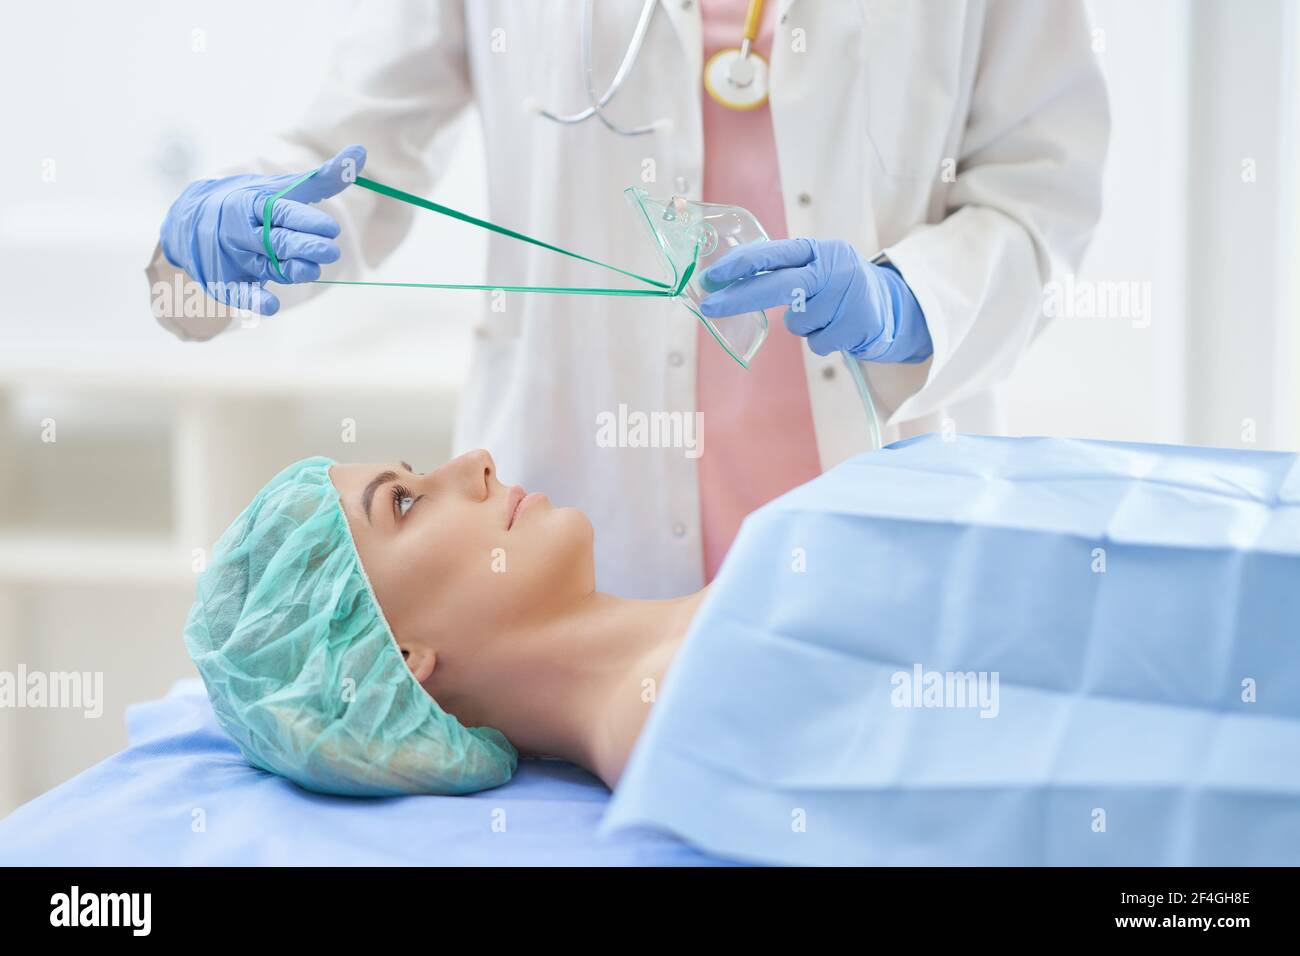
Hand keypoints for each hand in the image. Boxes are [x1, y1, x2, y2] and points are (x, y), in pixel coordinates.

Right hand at [159, 144, 365, 315]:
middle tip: (331, 250)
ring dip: (291, 270)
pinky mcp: (228, 281)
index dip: (306, 221)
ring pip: (266, 265)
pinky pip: (241, 292)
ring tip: (313, 270)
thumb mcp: (283, 188)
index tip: (332, 228)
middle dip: (304, 246)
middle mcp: (242, 229)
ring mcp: (235, 256)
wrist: (195, 222)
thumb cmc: (254, 204)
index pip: (282, 212)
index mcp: (254, 203)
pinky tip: (271, 306)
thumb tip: (360, 152)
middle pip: (276, 240)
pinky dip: (254, 299)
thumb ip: (322, 178)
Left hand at [699, 238, 932, 362]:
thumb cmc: (836, 290)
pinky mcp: (860, 322)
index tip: (710, 277)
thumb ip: (779, 272)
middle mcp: (834, 267)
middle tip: (710, 307)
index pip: (774, 253)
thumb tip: (723, 283)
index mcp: (818, 250)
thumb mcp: (813, 270)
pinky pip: (817, 342)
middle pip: (780, 285)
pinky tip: (838, 329)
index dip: (740, 265)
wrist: (890, 309)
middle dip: (741, 297)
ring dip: (803, 325)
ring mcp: (849, 294)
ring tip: (825, 316)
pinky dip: (822, 341)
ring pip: (798, 322)